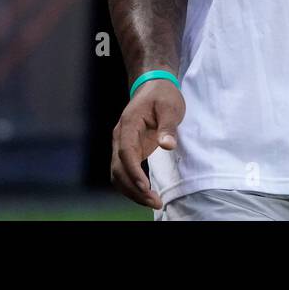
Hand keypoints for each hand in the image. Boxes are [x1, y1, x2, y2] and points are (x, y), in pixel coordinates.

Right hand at [110, 78, 184, 208]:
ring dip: (132, 191)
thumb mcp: (170, 107)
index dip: (133, 172)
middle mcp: (120, 136)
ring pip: (118, 174)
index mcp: (128, 124)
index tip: (145, 187)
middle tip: (155, 202)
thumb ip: (168, 126)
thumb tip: (167, 145)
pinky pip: (124, 172)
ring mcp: (121, 145)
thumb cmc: (163, 95)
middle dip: (134, 188)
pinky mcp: (128, 151)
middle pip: (118, 168)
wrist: (154, 87)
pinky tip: (146, 194)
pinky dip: (132, 186)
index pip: (125, 152)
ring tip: (153, 202)